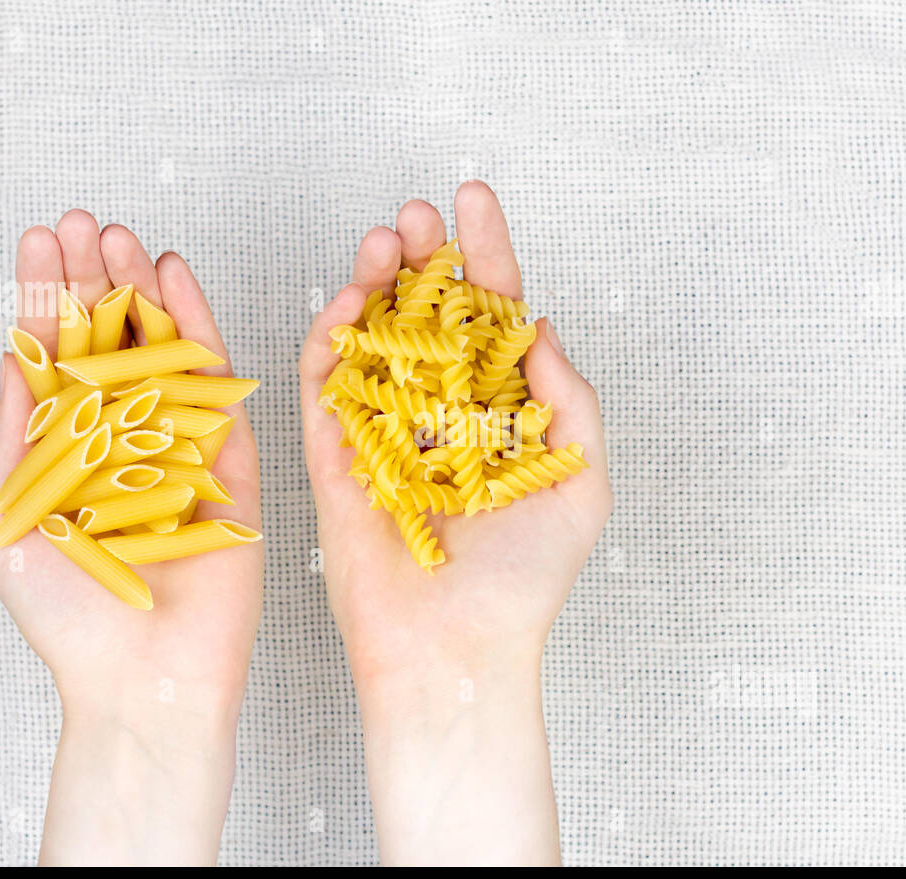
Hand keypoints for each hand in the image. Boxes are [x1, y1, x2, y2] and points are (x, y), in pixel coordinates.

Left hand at [0, 211, 261, 863]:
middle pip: (108, 340)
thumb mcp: (10, 520)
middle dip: (92, 278)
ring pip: (161, 348)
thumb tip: (8, 356)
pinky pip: (215, 380)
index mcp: (66, 450)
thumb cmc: (70, 618)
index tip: (37, 241)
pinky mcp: (230, 456)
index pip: (53, 357)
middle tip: (81, 222)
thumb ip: (17, 436)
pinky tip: (177, 277)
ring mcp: (178, 442)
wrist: (148, 676)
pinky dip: (198, 325)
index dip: (43, 296)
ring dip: (140, 288)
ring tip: (121, 236)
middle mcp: (122, 437)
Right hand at [298, 182, 611, 863]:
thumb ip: (571, 399)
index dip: (483, 256)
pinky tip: (348, 301)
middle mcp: (439, 415)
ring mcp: (384, 433)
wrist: (460, 650)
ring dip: (371, 284)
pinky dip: (331, 340)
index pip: (489, 320)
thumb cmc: (526, 582)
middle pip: (424, 318)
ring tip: (381, 239)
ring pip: (371, 340)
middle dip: (420, 260)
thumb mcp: (580, 481)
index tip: (473, 200)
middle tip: (414, 216)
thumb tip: (540, 328)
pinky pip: (325, 387)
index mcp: (497, 415)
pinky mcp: (335, 458)